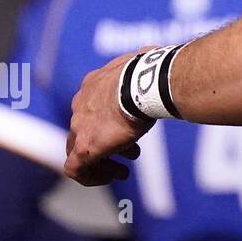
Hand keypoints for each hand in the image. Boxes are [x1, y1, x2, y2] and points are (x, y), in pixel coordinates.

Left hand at [64, 50, 154, 185]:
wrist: (143, 84)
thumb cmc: (152, 74)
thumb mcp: (148, 67)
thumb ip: (147, 71)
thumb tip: (165, 63)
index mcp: (95, 84)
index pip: (94, 107)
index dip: (111, 122)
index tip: (131, 131)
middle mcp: (82, 103)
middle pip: (85, 129)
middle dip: (106, 143)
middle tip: (129, 153)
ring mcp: (80, 125)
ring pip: (78, 150)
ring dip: (102, 162)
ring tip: (123, 171)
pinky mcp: (84, 146)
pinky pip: (76, 169)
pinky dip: (91, 176)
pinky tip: (112, 178)